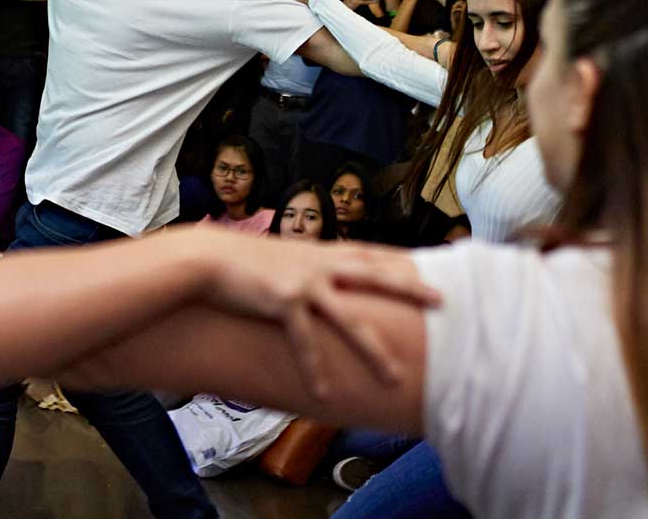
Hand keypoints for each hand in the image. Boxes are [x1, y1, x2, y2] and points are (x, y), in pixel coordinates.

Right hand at [183, 229, 440, 396]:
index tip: (429, 267)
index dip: (400, 261)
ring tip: (395, 378)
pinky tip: (325, 394)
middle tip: (442, 302)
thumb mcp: (280, 255)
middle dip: (410, 289)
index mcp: (319, 252)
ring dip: (374, 351)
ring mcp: (303, 285)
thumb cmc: (239, 260)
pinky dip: (315, 370)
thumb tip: (318, 274)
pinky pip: (305, 343)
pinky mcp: (283, 305)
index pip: (369, 254)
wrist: (206, 259)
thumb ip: (304, 263)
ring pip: (349, 321)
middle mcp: (318, 265)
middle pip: (375, 276)